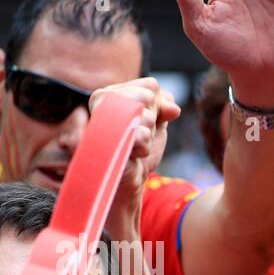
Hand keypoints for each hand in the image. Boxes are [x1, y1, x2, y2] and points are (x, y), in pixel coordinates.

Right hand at [88, 80, 179, 233]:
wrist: (127, 189)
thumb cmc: (137, 157)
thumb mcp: (154, 128)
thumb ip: (163, 108)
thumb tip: (172, 105)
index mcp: (111, 96)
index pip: (150, 85)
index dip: (160, 105)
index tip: (152, 123)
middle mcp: (101, 103)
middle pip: (147, 95)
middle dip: (154, 118)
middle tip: (142, 136)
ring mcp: (100, 120)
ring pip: (143, 112)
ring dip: (149, 133)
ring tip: (135, 147)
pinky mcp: (103, 140)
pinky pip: (138, 133)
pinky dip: (144, 145)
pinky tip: (135, 154)